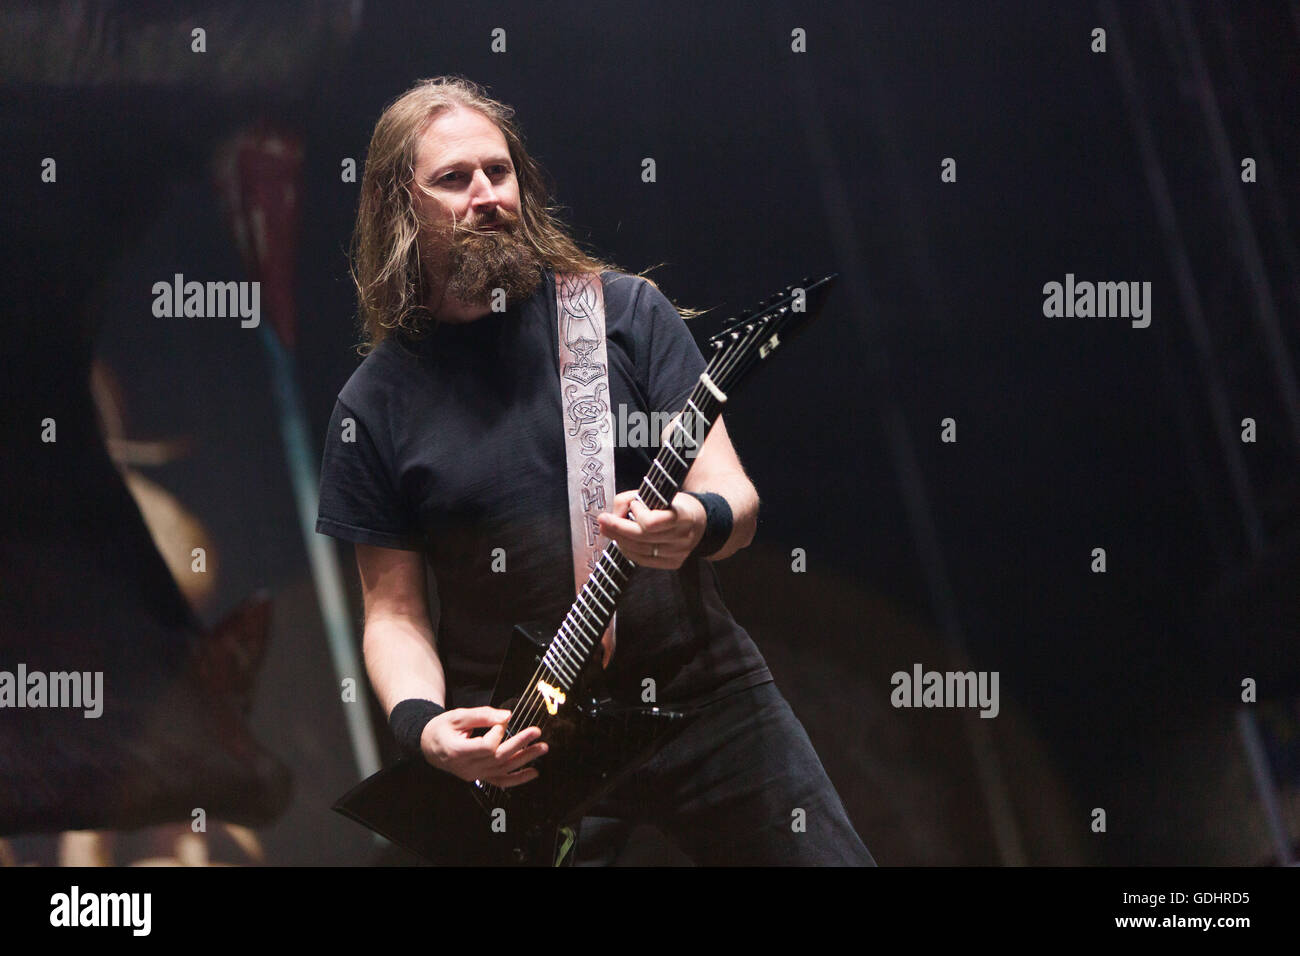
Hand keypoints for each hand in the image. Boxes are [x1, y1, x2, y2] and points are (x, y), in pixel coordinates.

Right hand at [420, 706, 546, 787]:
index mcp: (458, 751)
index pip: (486, 746)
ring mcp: (474, 775)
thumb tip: (507, 716)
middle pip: (499, 757)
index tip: (500, 720)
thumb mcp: (457, 716)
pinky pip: (501, 781)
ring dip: (525, 759)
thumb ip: (482, 716)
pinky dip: (518, 778)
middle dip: (520, 744)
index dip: (498, 732)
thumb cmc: (442, 729)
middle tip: (536, 732)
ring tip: (542, 748)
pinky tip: (534, 772)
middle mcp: (467, 767)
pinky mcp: (479, 777)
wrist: (429, 746)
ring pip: (503, 769)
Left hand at [597, 490, 705, 569]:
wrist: (699, 521)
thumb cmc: (674, 504)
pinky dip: (628, 550)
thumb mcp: (657, 493)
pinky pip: (643, 561)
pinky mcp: (674, 563)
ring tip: (608, 528)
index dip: (638, 514)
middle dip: (617, 527)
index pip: (652, 522)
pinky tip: (622, 541)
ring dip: (619, 539)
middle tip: (602, 519)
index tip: (634, 504)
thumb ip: (631, 500)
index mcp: (683, 516)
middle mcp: (683, 537)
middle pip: (642, 537)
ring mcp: (679, 553)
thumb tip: (612, 517)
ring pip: (639, 551)